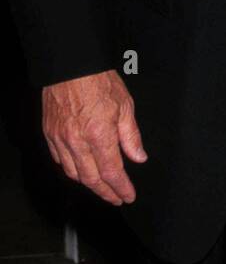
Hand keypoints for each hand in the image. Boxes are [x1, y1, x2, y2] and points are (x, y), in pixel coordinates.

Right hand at [42, 70, 147, 205]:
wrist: (70, 64)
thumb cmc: (98, 80)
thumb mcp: (125, 105)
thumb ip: (131, 136)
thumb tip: (138, 157)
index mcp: (99, 135)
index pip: (112, 172)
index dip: (121, 188)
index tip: (128, 196)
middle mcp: (77, 142)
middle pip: (91, 179)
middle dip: (105, 192)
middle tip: (116, 198)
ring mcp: (60, 139)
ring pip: (73, 173)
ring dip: (88, 184)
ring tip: (101, 187)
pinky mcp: (49, 134)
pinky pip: (59, 160)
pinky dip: (71, 170)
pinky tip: (80, 170)